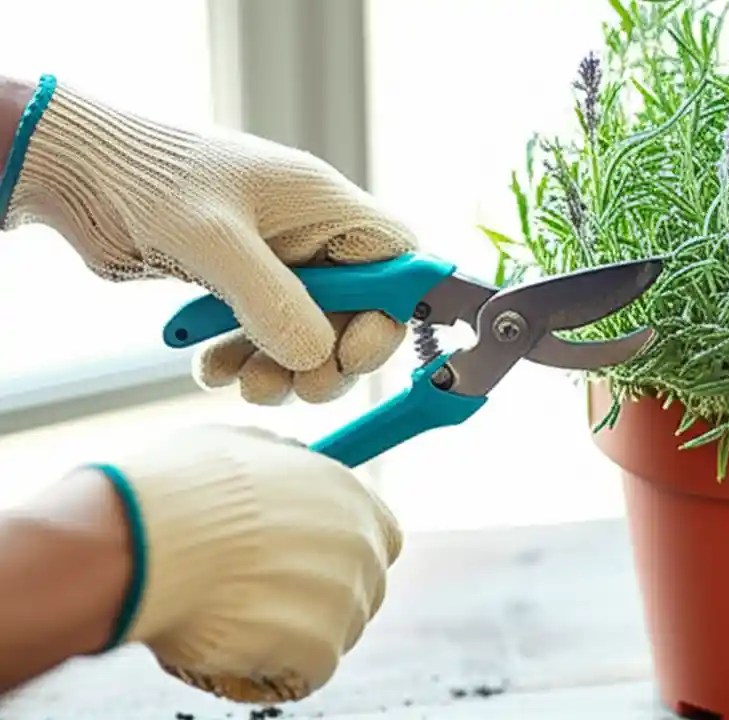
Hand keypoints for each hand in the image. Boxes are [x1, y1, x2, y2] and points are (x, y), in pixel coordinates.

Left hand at [1, 76, 415, 404]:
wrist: (76, 174)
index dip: (391, 313)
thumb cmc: (147, 177)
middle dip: (328, 358)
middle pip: (356, 315)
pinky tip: (210, 368)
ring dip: (281, 370)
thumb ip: (274, 302)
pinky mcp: (238, 288)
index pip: (397, 263)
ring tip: (241, 381)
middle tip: (296, 384)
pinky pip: (261, 340)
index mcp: (326, 206)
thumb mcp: (216, 240)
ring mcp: (275, 265)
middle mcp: (310, 237)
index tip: (356, 349)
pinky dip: (241, 363)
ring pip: (307, 337)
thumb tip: (317, 358)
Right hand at [93, 425, 401, 702]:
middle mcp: (361, 548)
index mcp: (349, 498)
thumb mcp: (240, 447)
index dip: (349, 553)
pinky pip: (308, 670)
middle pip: (364, 589)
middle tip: (265, 598)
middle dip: (322, 597)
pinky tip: (235, 646)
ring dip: (294, 630)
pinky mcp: (321, 650)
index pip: (383, 538)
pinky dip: (276, 667)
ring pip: (334, 631)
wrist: (146, 543)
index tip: (314, 562)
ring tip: (235, 615)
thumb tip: (285, 467)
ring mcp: (347, 601)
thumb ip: (281, 464)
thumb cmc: (180, 490)